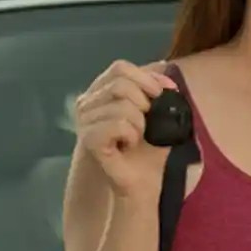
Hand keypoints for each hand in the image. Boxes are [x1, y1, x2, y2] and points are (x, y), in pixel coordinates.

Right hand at [74, 59, 176, 198]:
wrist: (143, 182)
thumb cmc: (149, 149)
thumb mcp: (159, 113)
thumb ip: (158, 90)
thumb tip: (166, 69)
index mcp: (102, 91)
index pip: (120, 68)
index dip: (146, 77)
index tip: (162, 94)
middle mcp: (87, 102)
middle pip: (121, 84)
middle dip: (144, 104)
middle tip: (146, 125)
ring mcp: (85, 121)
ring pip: (122, 105)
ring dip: (140, 125)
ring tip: (136, 138)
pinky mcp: (88, 139)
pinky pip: (118, 123)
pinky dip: (131, 134)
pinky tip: (128, 145)